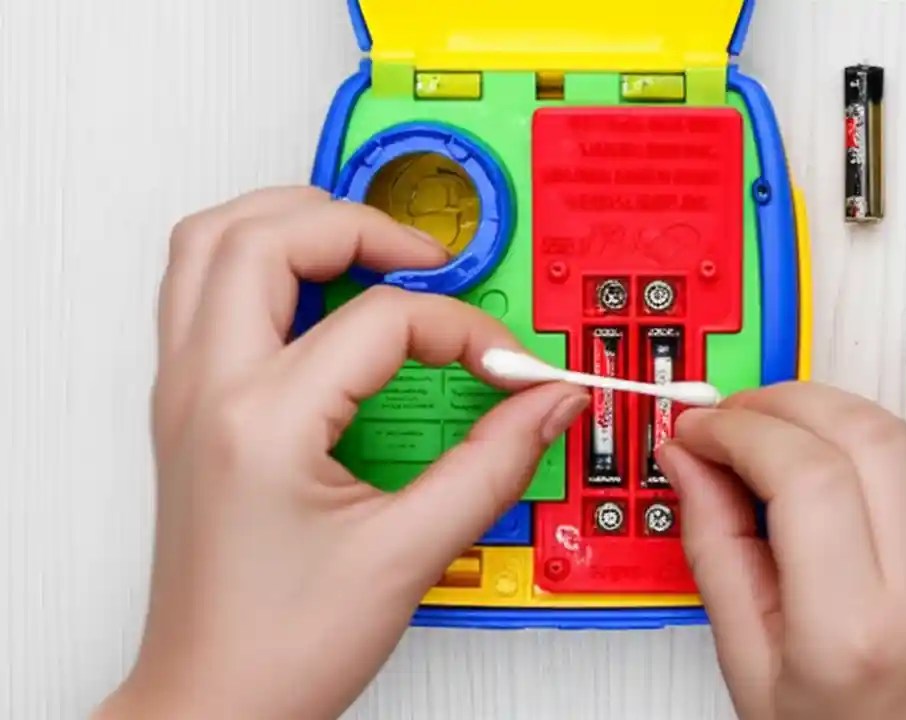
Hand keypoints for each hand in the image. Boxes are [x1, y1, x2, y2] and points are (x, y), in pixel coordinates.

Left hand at [96, 188, 587, 718]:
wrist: (212, 701)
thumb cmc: (280, 646)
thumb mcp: (409, 554)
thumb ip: (493, 464)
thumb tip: (547, 404)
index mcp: (264, 421)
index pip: (383, 320)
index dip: (465, 332)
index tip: (509, 370)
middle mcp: (207, 389)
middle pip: (265, 235)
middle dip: (360, 223)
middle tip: (431, 259)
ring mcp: (183, 392)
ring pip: (210, 242)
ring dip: (290, 219)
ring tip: (366, 243)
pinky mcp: (183, 406)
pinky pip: (199, 287)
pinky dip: (256, 259)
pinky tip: (313, 289)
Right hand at [657, 383, 905, 719]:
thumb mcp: (755, 670)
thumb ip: (717, 552)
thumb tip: (691, 465)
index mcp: (859, 632)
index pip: (801, 471)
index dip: (739, 430)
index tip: (702, 432)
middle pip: (859, 430)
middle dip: (782, 402)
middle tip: (734, 419)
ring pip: (901, 437)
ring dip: (829, 420)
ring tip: (780, 447)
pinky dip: (877, 456)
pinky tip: (842, 482)